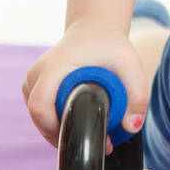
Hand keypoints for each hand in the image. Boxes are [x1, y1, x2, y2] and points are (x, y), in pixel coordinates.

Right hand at [21, 23, 150, 154]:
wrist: (94, 29)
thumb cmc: (110, 46)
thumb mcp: (131, 65)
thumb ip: (138, 96)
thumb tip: (131, 127)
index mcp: (54, 67)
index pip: (40, 107)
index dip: (55, 129)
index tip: (84, 136)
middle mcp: (37, 73)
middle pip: (38, 117)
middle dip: (62, 135)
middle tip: (94, 140)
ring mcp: (32, 80)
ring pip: (38, 118)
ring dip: (58, 130)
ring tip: (86, 129)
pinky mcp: (33, 86)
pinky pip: (39, 112)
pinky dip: (54, 121)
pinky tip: (75, 120)